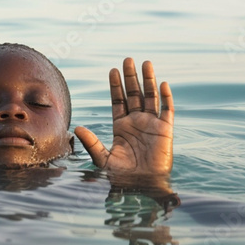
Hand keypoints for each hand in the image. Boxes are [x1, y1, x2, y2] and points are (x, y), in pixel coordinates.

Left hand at [75, 58, 173, 174]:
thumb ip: (91, 143)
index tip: (113, 70)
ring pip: (150, 97)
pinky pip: (167, 110)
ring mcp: (151, 124)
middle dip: (130, 77)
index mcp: (121, 126)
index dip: (116, 86)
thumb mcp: (103, 158)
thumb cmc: (122, 174)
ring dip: (148, 80)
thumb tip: (78, 128)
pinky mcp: (165, 130)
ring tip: (146, 63)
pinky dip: (166, 97)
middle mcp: (136, 121)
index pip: (118, 100)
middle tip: (128, 59)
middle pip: (133, 94)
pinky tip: (162, 84)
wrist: (142, 184)